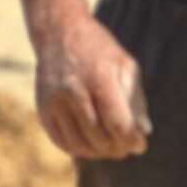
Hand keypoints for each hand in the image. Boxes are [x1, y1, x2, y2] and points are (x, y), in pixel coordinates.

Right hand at [32, 14, 151, 159]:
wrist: (60, 33)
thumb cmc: (100, 51)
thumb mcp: (125, 66)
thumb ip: (135, 99)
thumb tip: (144, 132)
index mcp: (99, 78)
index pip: (117, 123)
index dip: (131, 140)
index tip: (140, 146)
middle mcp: (73, 91)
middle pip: (98, 137)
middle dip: (117, 148)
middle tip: (126, 148)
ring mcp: (54, 102)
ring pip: (79, 144)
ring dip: (99, 153)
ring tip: (111, 148)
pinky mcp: (42, 109)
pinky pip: (61, 141)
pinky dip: (78, 149)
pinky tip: (91, 145)